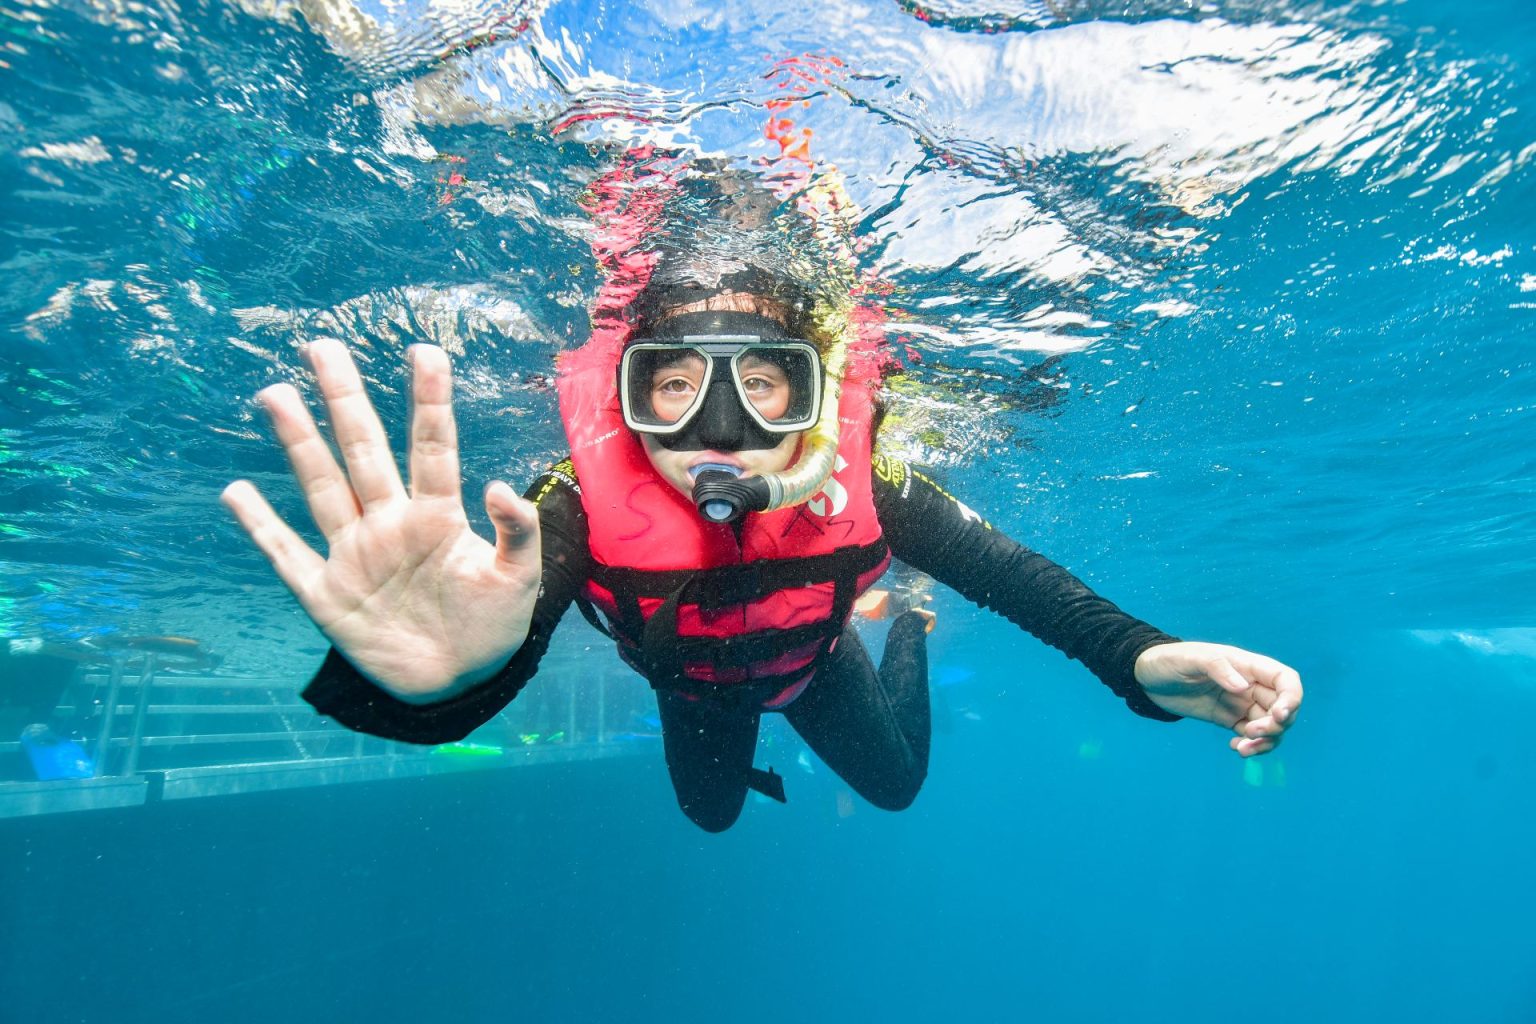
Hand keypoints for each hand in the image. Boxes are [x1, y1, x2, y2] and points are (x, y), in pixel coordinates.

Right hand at [221, 340, 541, 701]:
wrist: (458, 683)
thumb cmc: (492, 625)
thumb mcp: (520, 581)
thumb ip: (516, 533)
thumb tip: (499, 486)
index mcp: (437, 517)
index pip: (432, 446)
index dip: (429, 399)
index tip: (425, 350)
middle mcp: (389, 524)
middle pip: (362, 449)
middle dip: (343, 399)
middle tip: (322, 346)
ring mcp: (355, 556)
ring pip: (321, 487)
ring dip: (299, 443)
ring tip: (276, 394)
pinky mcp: (328, 596)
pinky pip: (287, 555)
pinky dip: (261, 527)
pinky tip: (236, 492)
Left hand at [1134, 641, 1301, 756]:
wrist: (1147, 678)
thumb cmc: (1168, 660)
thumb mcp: (1191, 659)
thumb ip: (1218, 668)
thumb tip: (1244, 687)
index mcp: (1247, 666)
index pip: (1285, 680)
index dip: (1292, 698)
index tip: (1279, 716)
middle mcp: (1250, 685)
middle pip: (1283, 708)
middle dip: (1275, 725)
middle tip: (1251, 733)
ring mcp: (1241, 703)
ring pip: (1270, 726)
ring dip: (1265, 741)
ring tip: (1241, 748)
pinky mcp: (1229, 719)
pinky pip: (1251, 736)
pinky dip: (1251, 745)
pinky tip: (1234, 747)